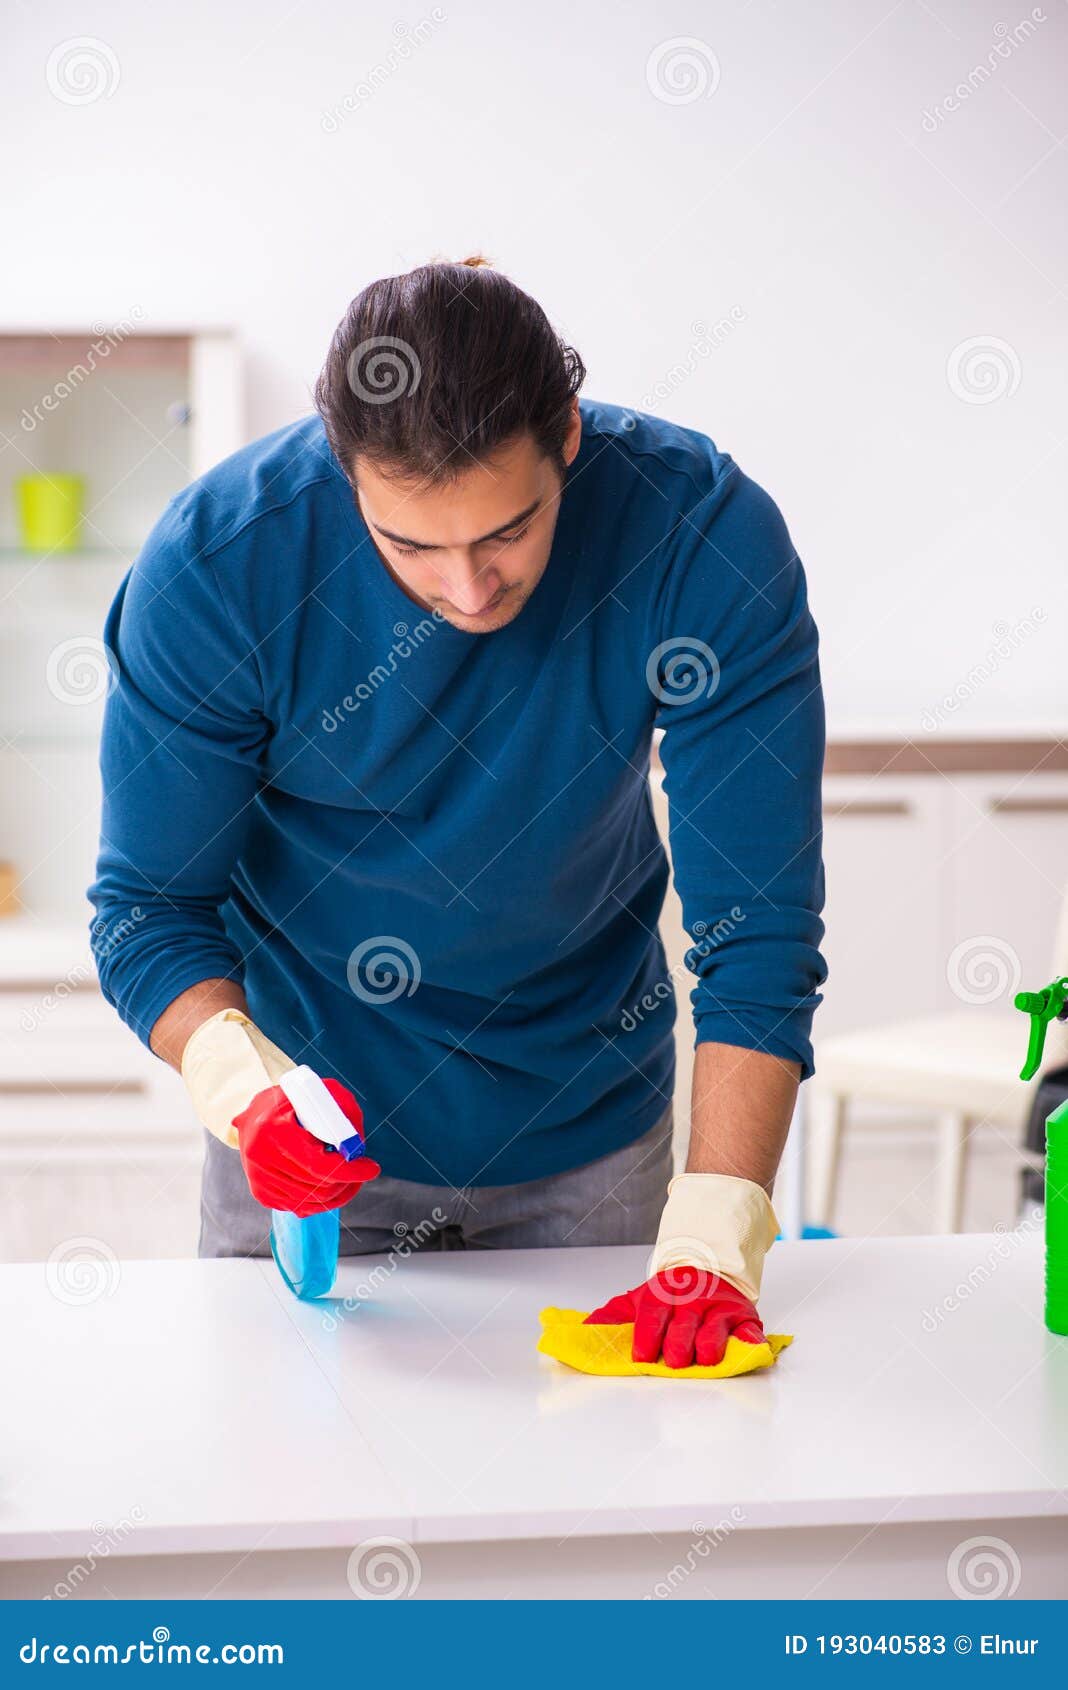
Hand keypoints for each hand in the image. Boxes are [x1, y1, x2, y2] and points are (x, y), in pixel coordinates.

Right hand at [233, 1078, 380, 1215]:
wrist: (256, 1115)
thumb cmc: (295, 1100)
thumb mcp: (321, 1091)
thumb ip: (344, 1111)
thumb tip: (358, 1146)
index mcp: (271, 1128)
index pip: (318, 1164)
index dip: (349, 1171)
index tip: (372, 1169)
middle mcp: (259, 1157)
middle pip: (318, 1186)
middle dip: (348, 1181)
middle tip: (362, 1170)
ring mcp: (258, 1179)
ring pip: (312, 1201)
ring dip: (338, 1192)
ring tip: (349, 1176)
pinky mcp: (261, 1193)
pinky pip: (301, 1207)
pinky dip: (322, 1200)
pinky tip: (329, 1183)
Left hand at [585, 1266, 765, 1368]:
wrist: (709, 1267)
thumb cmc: (672, 1295)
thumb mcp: (639, 1300)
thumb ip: (613, 1317)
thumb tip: (583, 1333)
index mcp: (663, 1295)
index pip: (653, 1316)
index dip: (647, 1337)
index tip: (641, 1357)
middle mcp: (692, 1301)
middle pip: (684, 1327)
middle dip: (678, 1347)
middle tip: (674, 1361)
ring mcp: (719, 1309)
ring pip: (715, 1332)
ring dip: (709, 1348)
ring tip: (703, 1359)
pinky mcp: (745, 1318)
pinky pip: (750, 1332)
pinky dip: (750, 1343)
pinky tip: (746, 1349)